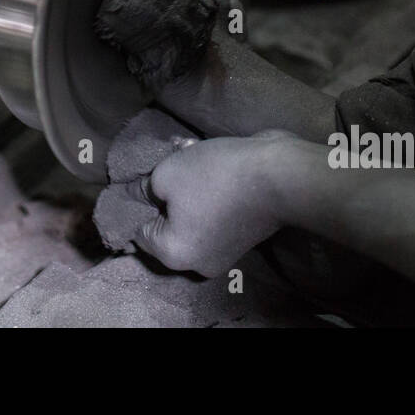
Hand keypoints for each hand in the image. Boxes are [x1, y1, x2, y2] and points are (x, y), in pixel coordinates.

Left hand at [135, 129, 317, 276]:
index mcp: (175, 255)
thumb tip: (134, 193)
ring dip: (184, 185)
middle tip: (164, 163)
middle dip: (162, 192)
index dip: (135, 202)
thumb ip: (143, 188)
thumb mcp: (166, 174)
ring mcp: (224, 250)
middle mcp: (199, 262)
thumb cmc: (214, 177)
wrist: (280, 176)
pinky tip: (204, 157)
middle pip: (166, 224)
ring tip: (185, 152)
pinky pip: (211, 211)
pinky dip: (206, 188)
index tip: (138, 177)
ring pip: (189, 213)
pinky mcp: (242, 233)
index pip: (138, 232)